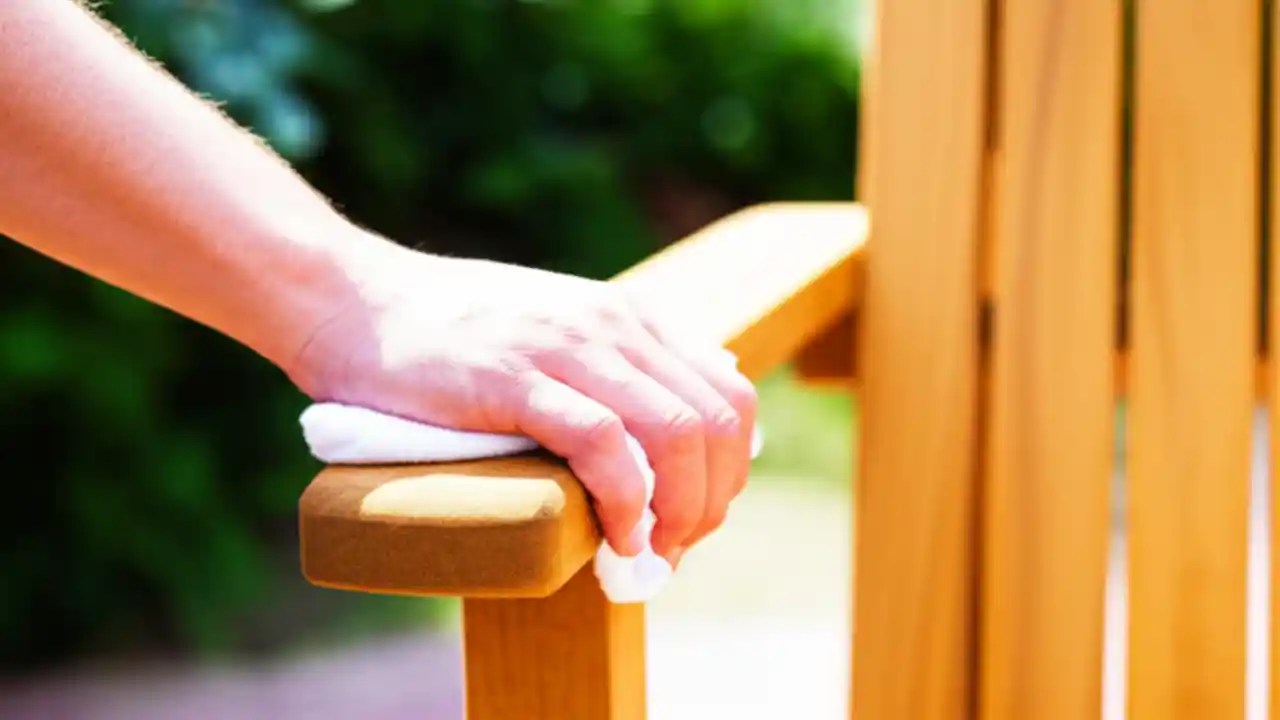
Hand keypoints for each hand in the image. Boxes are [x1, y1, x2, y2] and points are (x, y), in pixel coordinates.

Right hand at [286, 238, 756, 563]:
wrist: (353, 300)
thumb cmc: (446, 333)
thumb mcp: (550, 332)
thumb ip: (607, 367)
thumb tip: (666, 425)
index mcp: (626, 319)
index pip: (727, 396)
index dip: (728, 471)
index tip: (693, 519)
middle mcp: (611, 325)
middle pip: (715, 422)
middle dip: (710, 501)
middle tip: (672, 550)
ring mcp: (565, 347)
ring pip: (675, 433)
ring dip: (679, 511)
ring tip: (647, 554)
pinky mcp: (515, 377)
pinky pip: (603, 444)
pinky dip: (626, 502)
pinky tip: (615, 537)